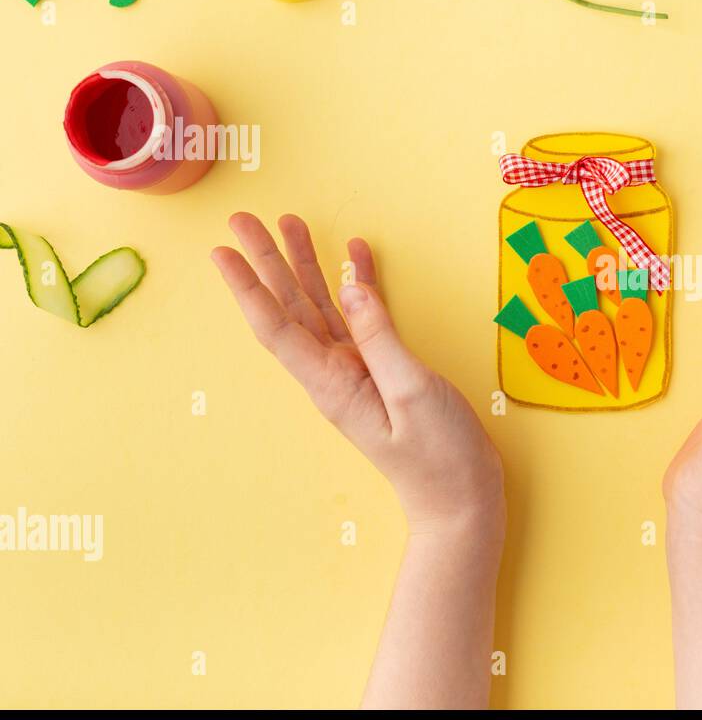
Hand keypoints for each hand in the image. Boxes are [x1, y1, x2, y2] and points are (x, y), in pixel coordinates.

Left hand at [211, 213, 503, 530]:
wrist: (460, 500)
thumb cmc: (438, 455)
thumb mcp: (411, 391)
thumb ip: (379, 337)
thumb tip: (350, 285)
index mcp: (331, 383)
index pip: (276, 326)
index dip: (248, 287)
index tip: (223, 250)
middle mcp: (334, 375)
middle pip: (290, 309)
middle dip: (266, 263)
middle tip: (244, 220)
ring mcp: (357, 374)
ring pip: (321, 309)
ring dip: (304, 267)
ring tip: (292, 224)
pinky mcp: (382, 373)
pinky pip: (360, 321)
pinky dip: (357, 286)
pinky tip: (356, 256)